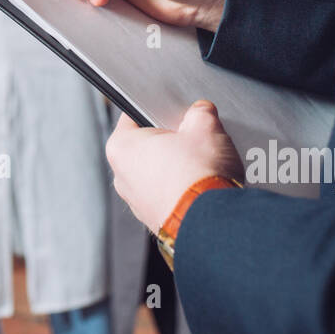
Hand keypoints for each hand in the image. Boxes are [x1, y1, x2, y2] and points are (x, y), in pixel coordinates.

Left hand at [106, 102, 244, 230]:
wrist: (212, 223)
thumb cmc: (197, 176)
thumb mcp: (205, 127)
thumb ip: (199, 113)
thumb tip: (201, 113)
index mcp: (121, 148)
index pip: (134, 116)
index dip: (159, 110)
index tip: (176, 112)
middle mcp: (123, 178)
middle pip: (148, 147)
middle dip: (171, 141)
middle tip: (194, 138)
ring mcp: (138, 203)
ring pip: (159, 174)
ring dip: (180, 167)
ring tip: (203, 163)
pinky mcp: (157, 221)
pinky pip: (169, 196)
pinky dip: (184, 190)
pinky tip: (203, 185)